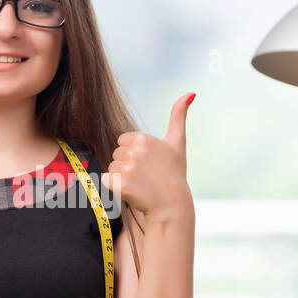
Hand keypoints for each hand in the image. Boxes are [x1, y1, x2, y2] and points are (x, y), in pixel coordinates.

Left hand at [100, 93, 194, 222]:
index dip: (133, 153)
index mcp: (143, 138)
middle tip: (144, 175)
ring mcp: (127, 168)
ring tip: (140, 184)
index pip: (123, 141)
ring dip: (121, 177)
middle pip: (116, 154)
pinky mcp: (121, 184)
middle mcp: (134, 151)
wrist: (172, 204)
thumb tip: (190, 93)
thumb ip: (179, 115)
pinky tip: (131, 191)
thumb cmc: (174, 173)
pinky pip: (106, 181)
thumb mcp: (177, 142)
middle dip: (126, 164)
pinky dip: (115, 188)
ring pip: (111, 168)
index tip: (148, 163)